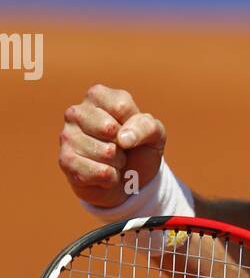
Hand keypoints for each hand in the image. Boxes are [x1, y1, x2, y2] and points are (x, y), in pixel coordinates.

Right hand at [58, 84, 165, 208]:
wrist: (127, 181)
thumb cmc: (138, 149)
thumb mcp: (154, 133)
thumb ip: (146, 127)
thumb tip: (122, 138)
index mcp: (97, 96)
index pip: (122, 106)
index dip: (135, 125)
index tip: (130, 131)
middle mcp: (77, 112)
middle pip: (110, 128)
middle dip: (124, 145)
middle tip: (120, 148)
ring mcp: (67, 136)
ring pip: (105, 152)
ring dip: (117, 163)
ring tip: (112, 161)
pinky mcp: (65, 161)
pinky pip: (98, 172)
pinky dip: (110, 178)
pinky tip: (104, 173)